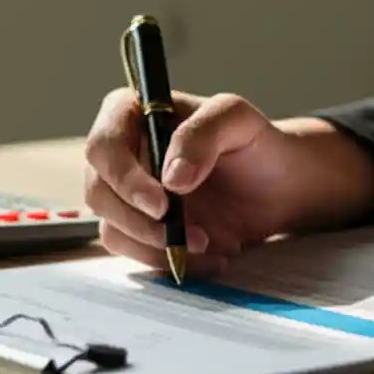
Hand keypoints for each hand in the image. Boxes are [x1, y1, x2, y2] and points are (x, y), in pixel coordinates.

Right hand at [84, 89, 373, 275]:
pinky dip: (166, 259)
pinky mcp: (138, 228)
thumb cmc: (253, 143)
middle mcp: (120, 154)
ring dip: (156, 244)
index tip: (161, 203)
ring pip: (111, 226)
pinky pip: (133, 252)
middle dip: (140, 220)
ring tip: (208, 243)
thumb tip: (171, 177)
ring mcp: (125, 194)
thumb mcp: (237, 120)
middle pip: (98, 191)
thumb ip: (203, 134)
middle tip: (190, 234)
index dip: (123, 177)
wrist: (275, 187)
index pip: (104, 145)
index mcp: (131, 113)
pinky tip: (206, 255)